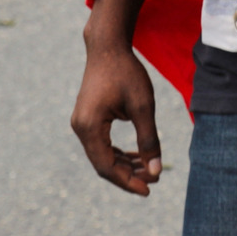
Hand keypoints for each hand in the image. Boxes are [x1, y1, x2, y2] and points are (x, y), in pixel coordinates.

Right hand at [70, 39, 162, 196]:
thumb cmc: (126, 73)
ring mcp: (81, 123)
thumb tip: (156, 170)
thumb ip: (148, 139)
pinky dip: (118, 153)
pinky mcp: (87, 118)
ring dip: (124, 165)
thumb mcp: (142, 106)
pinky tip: (137, 155)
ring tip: (149, 169)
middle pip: (103, 164)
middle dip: (128, 175)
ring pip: (102, 156)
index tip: (149, 189)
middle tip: (154, 180)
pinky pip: (101, 144)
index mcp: (89, 127)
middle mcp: (80, 128)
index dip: (128, 182)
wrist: (108, 46)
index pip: (106, 167)